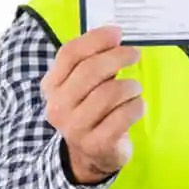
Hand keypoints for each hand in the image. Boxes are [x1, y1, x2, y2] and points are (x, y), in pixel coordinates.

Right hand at [40, 25, 144, 183]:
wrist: (88, 156)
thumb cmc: (90, 110)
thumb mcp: (82, 86)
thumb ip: (92, 61)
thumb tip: (114, 35)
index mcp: (52, 86)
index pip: (69, 54)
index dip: (95, 40)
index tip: (117, 32)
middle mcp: (58, 107)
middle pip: (90, 71)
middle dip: (117, 57)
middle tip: (134, 54)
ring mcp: (76, 128)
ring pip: (109, 94)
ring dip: (129, 86)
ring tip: (134, 89)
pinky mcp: (97, 144)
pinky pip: (123, 116)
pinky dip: (136, 107)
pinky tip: (136, 106)